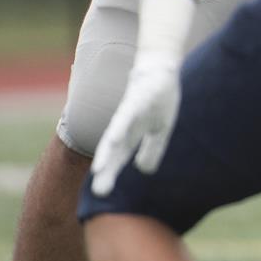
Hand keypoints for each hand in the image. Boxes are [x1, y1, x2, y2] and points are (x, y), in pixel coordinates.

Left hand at [90, 55, 181, 196]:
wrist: (159, 66)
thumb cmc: (158, 97)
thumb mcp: (160, 128)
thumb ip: (151, 149)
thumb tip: (144, 170)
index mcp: (132, 133)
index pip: (119, 157)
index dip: (111, 174)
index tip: (101, 194)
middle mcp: (125, 125)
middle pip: (114, 151)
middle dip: (107, 169)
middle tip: (100, 192)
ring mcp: (129, 111)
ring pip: (116, 135)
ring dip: (108, 152)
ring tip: (100, 169)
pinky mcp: (137, 98)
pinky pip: (127, 114)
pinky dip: (121, 127)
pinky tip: (115, 139)